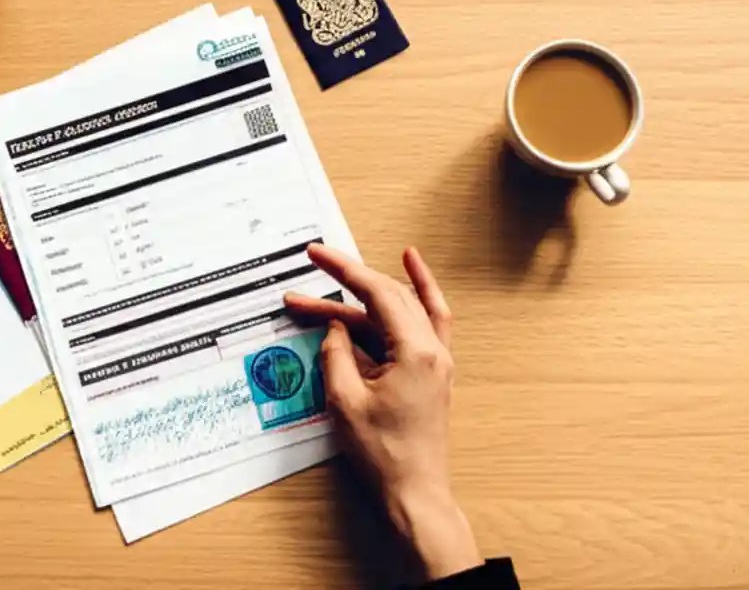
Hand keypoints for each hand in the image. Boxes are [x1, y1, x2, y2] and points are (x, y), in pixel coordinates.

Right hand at [284, 244, 481, 580]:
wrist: (414, 492)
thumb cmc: (382, 454)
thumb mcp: (345, 400)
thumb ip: (336, 354)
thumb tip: (334, 327)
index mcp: (415, 352)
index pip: (376, 294)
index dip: (343, 270)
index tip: (316, 255)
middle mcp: (433, 349)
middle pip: (387, 298)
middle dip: (346, 283)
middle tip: (311, 271)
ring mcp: (437, 359)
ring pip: (403, 307)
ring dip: (369, 291)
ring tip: (338, 272)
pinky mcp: (432, 370)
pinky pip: (430, 319)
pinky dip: (419, 293)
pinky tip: (411, 268)